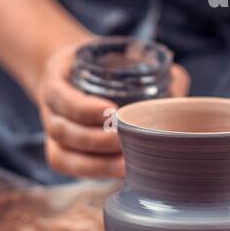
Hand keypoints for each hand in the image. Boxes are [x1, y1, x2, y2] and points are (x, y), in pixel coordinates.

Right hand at [38, 39, 189, 177]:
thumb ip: (154, 73)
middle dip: (94, 140)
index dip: (83, 107)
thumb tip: (181, 99)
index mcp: (57, 81)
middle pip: (62, 131)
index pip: (61, 96)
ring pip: (62, 155)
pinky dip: (90, 172)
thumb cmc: (106, 68)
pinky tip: (118, 172)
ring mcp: (52, 132)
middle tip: (125, 141)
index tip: (112, 111)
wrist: (76, 73)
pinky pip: (67, 167)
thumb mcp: (121, 59)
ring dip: (95, 162)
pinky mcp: (59, 151)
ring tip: (126, 164)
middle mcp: (49, 109)